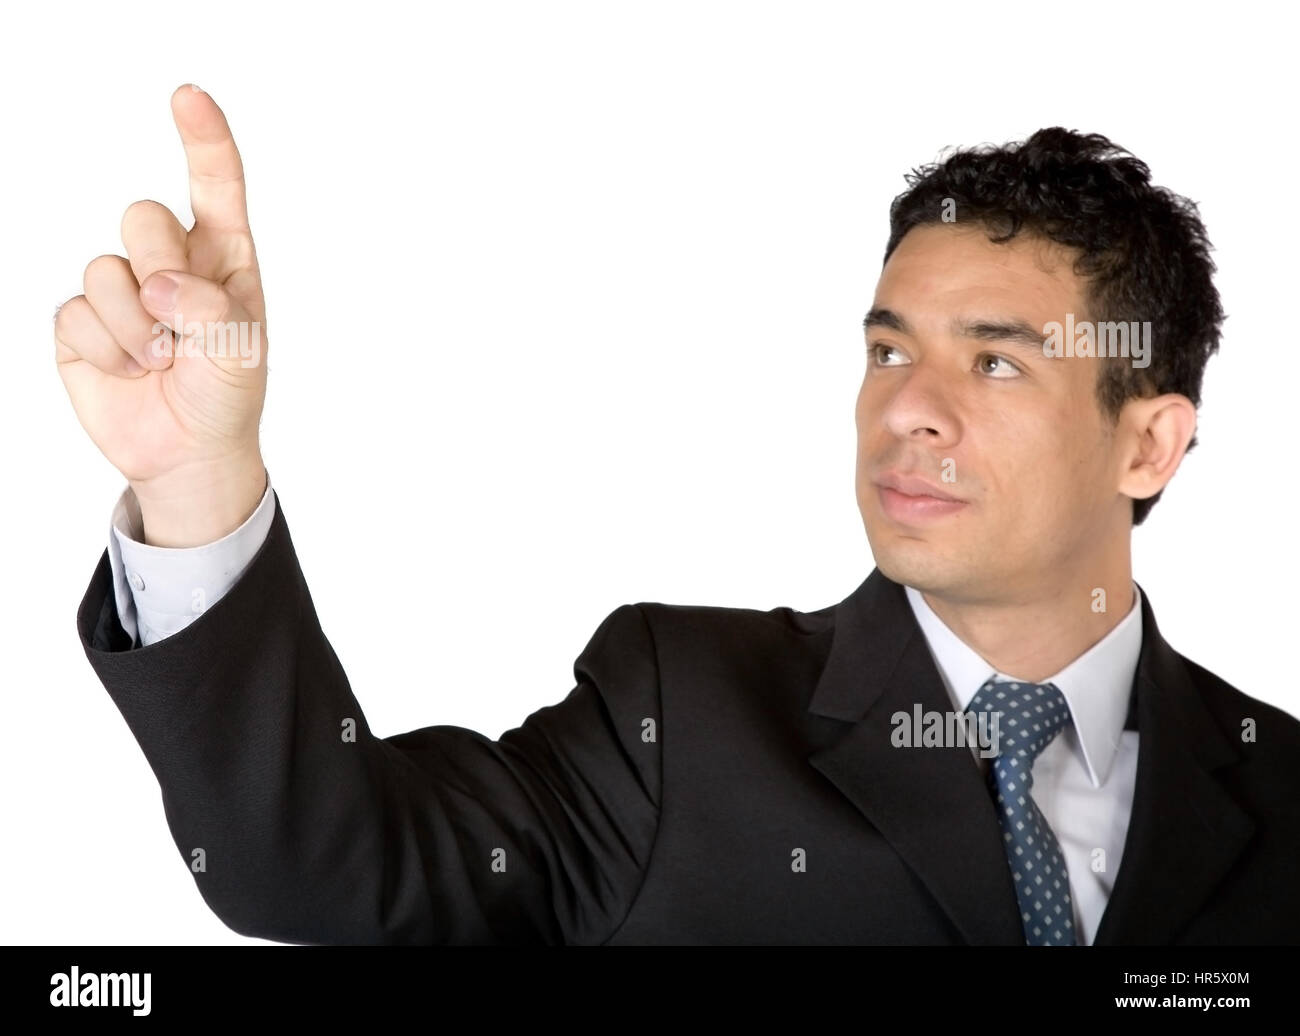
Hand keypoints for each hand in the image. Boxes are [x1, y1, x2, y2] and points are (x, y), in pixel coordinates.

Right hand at [56, 84, 268, 545]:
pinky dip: (105, 350)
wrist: (188, 452)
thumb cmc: (227, 394)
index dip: (203, 140)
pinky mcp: (82, 321)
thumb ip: (210, 307)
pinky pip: (75, 312)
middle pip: (143, 217)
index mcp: (222, 256)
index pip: (214, 186)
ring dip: (135, 326)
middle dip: (160, 268)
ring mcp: (122, 288)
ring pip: (105, 268)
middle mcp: (170, 261)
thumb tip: (156, 283)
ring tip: (161, 360)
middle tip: (180, 322)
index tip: (189, 97)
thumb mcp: (241, 351)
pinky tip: (128, 371)